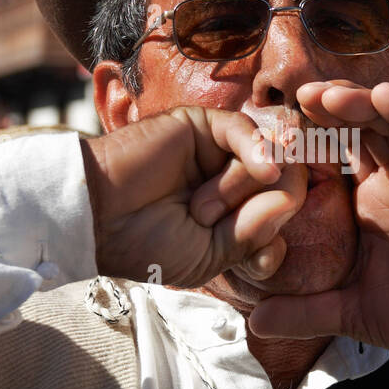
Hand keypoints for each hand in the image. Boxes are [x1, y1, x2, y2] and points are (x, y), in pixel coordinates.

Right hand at [80, 108, 305, 286]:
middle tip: (214, 226)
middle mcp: (233, 182)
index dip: (280, 239)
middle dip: (262, 211)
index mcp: (235, 216)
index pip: (284, 219)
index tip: (256, 262)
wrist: (97, 220)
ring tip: (199, 209)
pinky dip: (260, 149)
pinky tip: (265, 169)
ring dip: (241, 190)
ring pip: (268, 160)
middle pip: (286, 186)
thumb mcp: (212, 256)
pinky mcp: (202, 126)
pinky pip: (248, 130)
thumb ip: (255, 232)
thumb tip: (291, 195)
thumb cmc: (148, 245)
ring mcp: (219, 153)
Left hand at [247, 81, 388, 369]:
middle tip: (298, 95)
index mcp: (370, 201)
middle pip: (361, 128)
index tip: (274, 123)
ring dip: (362, 104)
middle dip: (331, 108)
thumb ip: (306, 312)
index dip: (308, 135)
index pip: (335, 154)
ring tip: (327, 93)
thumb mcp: (352, 312)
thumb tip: (255, 324)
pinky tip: (385, 97)